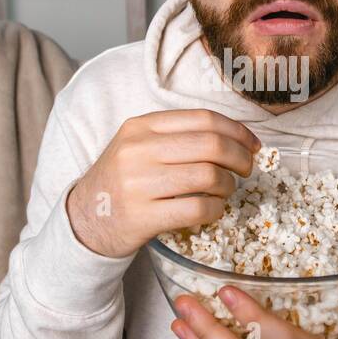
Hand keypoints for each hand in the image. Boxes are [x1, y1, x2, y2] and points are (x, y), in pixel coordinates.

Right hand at [65, 109, 260, 258]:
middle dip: (240, 158)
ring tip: (225, 191)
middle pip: (211, 145)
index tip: (252, 144)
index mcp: (141, 126)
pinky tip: (212, 209)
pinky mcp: (143, 216)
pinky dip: (216, 210)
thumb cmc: (122, 180)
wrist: (85, 219)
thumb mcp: (138, 145)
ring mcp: (138, 184)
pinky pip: (198, 209)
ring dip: (228, 185)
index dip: (237, 130)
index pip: (203, 119)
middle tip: (246, 169)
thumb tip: (235, 137)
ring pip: (209, 177)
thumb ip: (178, 136)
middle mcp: (138, 150)